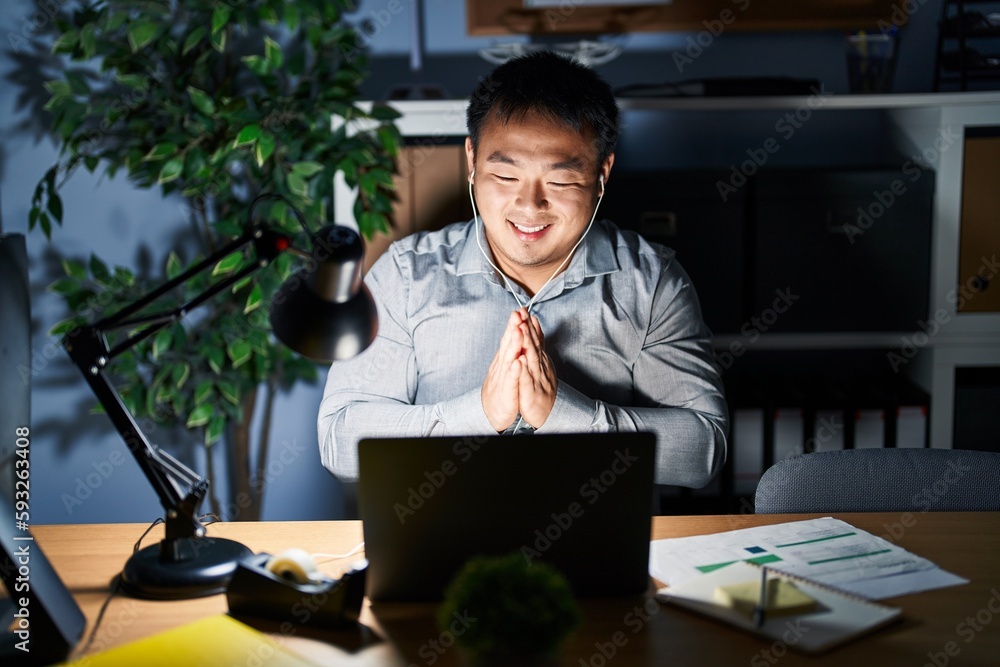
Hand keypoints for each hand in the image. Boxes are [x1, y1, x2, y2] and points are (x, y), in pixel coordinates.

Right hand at [482, 309, 526, 430]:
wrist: (491, 412)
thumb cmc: (501, 388)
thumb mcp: (506, 367)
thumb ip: (511, 351)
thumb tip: (515, 332)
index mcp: (504, 360)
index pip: (509, 339)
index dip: (514, 325)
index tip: (520, 310)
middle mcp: (501, 366)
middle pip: (507, 344)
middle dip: (513, 328)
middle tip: (517, 313)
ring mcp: (503, 379)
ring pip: (509, 359)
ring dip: (513, 345)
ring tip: (518, 331)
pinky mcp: (506, 392)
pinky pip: (510, 380)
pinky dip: (514, 371)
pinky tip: (518, 362)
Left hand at [517, 312, 556, 428]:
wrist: (543, 413)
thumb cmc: (538, 387)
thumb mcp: (539, 363)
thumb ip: (537, 343)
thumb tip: (534, 322)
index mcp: (539, 360)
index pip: (535, 339)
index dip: (528, 324)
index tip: (523, 310)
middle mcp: (540, 367)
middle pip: (534, 345)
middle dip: (527, 329)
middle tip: (522, 314)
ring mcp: (537, 380)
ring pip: (531, 360)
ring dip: (527, 344)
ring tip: (521, 329)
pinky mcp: (532, 394)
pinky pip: (527, 381)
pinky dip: (524, 370)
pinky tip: (520, 360)